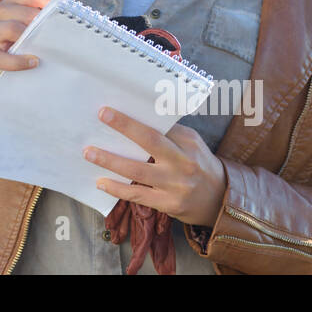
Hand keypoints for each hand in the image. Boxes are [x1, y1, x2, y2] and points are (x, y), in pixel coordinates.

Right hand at [0, 0, 57, 77]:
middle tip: (54, 35)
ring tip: (43, 49)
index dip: (53, 2)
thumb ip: (47, 13)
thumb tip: (66, 15)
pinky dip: (19, 61)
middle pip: (27, 12)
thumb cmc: (22, 37)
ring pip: (12, 28)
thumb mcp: (33, 20)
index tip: (64, 14)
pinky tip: (33, 62)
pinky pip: (2, 57)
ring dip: (30, 39)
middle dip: (42, 23)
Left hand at [83, 108, 226, 227]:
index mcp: (189, 142)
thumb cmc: (200, 166)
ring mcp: (176, 185)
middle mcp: (183, 162)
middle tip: (103, 115)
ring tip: (89, 153)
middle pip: (151, 140)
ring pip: (138, 170)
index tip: (115, 107)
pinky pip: (137, 195)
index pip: (161, 125)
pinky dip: (117, 189)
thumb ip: (171, 134)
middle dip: (125, 126)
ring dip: (110, 160)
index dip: (137, 116)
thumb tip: (137, 119)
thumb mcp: (192, 145)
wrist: (222, 201)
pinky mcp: (169, 204)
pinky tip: (101, 182)